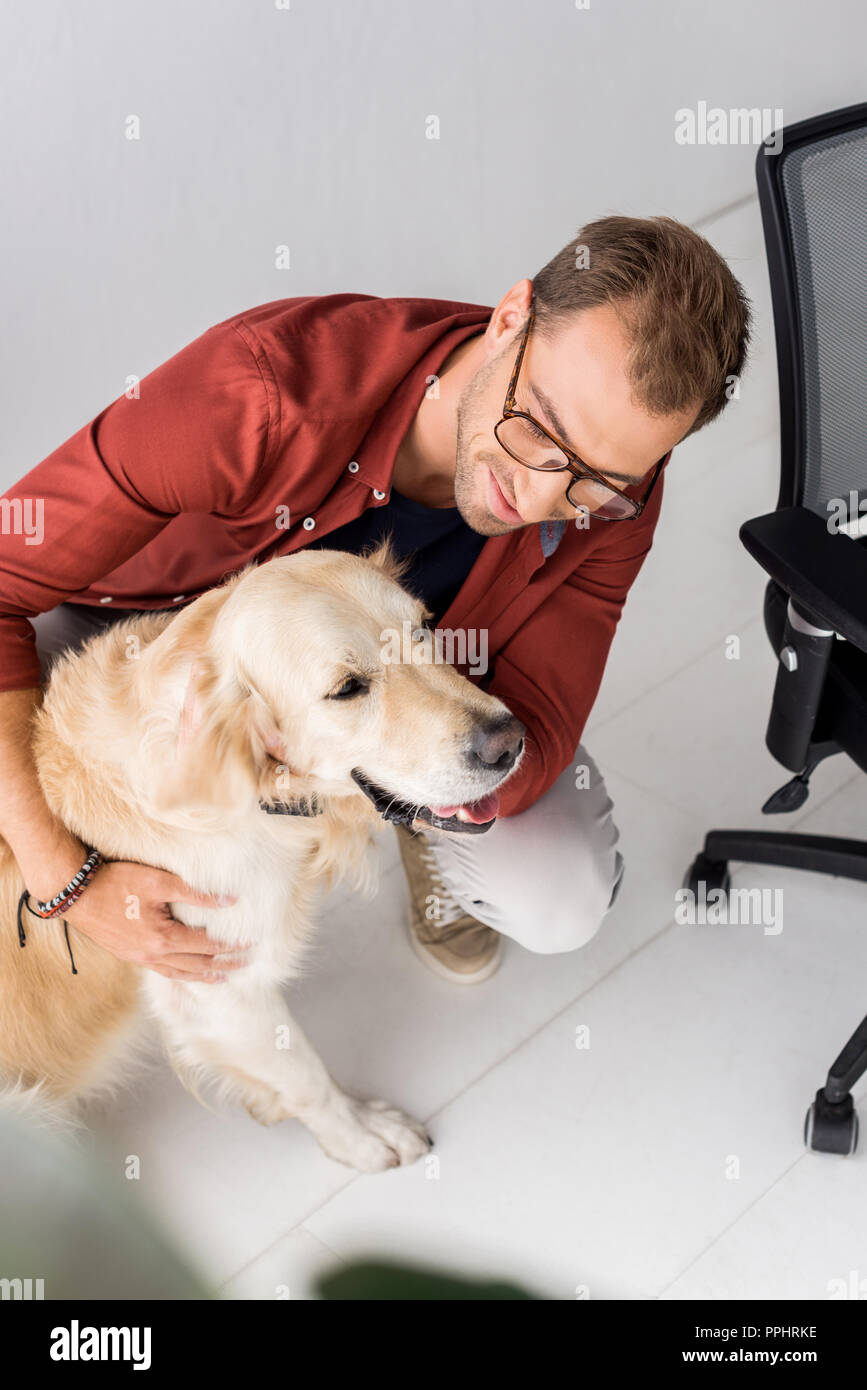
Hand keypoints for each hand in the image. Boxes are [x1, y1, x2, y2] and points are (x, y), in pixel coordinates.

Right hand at [55, 860, 247, 981]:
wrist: (77, 894)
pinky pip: (162, 971)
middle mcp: (153, 955)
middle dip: (223, 965)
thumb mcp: (159, 882)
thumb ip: (195, 894)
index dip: (230, 945)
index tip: (250, 944)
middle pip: (197, 965)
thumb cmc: (117, 883)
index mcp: (163, 939)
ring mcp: (140, 958)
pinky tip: (186, 973)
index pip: (206, 945)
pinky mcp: (130, 956)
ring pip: (179, 973)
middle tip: (245, 965)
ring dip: (203, 976)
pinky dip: (180, 974)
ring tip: (221, 978)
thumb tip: (228, 900)